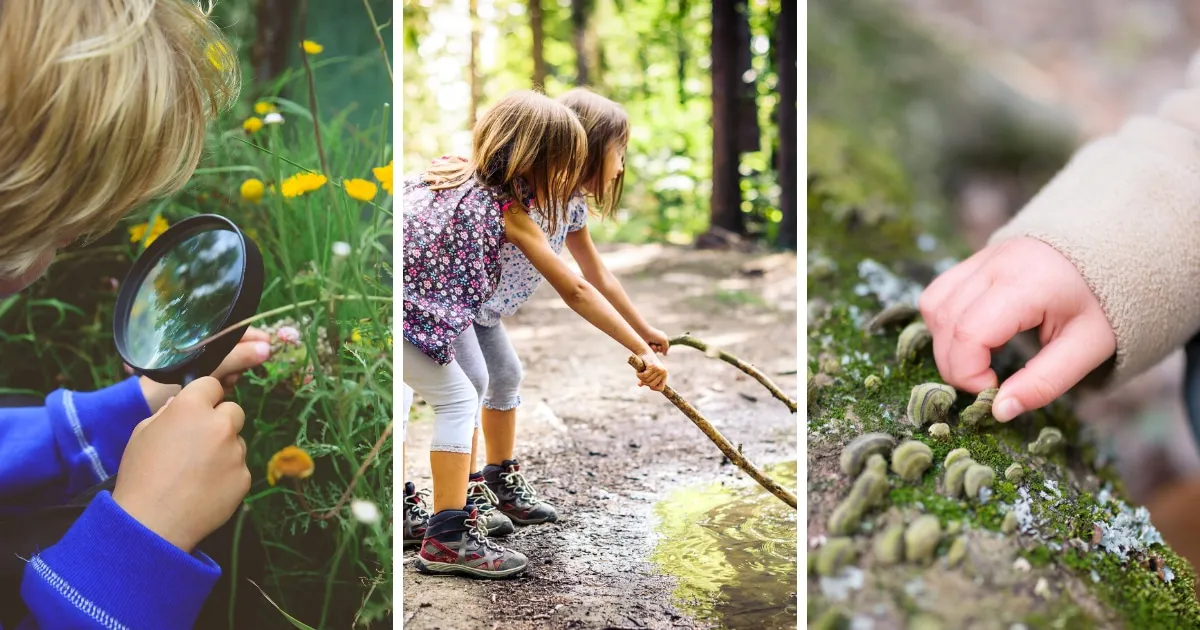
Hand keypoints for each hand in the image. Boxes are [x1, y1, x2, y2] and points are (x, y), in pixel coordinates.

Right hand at [112, 377, 250, 552]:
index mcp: (191, 407)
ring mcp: (235, 452)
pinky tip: (205, 488)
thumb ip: (167, 413)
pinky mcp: (244, 477)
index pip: (212, 385)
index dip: (204, 397)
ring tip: (197, 471)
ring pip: (237, 441)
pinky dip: (227, 474)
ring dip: (224, 449)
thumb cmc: (140, 475)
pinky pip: (239, 467)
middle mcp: (220, 425)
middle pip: (233, 411)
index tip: (198, 409)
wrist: (151, 523)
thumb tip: (181, 404)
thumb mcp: (142, 433)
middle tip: (199, 442)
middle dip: (220, 421)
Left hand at [139, 327, 271, 412]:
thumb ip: (237, 357)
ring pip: (232, 361)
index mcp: (198, 333)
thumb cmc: (168, 383)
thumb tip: (267, 349)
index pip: (233, 328)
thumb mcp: (207, 368)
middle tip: (238, 371)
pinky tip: (223, 388)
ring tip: (227, 383)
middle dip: (241, 359)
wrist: (144, 407)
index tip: (269, 344)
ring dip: (234, 372)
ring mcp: (202, 359)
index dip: (253, 335)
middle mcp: (201, 343)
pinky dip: (227, 381)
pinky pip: (224, 373)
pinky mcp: (201, 374)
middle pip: (235, 345)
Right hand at [636, 353, 667, 391]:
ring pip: (647, 380)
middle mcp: (663, 372)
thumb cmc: (646, 363)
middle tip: (642, 377)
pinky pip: (644, 376)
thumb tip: (639, 385)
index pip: (661, 388)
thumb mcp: (648, 373)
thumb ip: (646, 380)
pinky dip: (639, 375)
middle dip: (645, 382)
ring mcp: (658, 369)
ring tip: (640, 372)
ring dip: (641, 378)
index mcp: (664, 374)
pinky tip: (638, 371)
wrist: (644, 351)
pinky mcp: (652, 366)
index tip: (648, 384)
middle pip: (652, 385)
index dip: (653, 388)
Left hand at [642, 327, 669, 354]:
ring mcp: (654, 344)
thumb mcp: (664, 340)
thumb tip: (665, 354)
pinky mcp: (649, 346)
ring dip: (656, 349)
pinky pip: (652, 351)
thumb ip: (666, 347)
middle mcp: (658, 341)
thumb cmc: (655, 335)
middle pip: (662, 350)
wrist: (645, 334)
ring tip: (653, 346)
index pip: (666, 346)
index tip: (663, 346)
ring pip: (657, 351)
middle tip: (658, 346)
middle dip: (660, 349)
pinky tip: (650, 345)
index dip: (665, 348)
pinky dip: (652, 349)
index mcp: (663, 338)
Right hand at [918, 237, 1114, 421]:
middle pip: (946, 323)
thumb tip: (999, 411)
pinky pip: (938, 294)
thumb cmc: (1103, 303)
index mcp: (1028, 285)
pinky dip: (944, 323)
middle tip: (985, 384)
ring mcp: (981, 258)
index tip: (992, 390)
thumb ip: (1045, 382)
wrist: (1115, 252)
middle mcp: (996, 265)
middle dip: (955, 366)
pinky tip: (972, 336)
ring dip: (946, 343)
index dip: (968, 373)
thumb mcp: (1087, 348)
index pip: (970, 333)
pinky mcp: (974, 260)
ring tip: (979, 359)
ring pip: (934, 307)